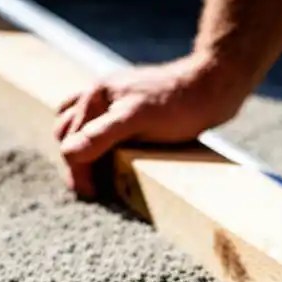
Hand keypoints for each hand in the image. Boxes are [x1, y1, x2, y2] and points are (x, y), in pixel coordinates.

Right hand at [54, 54, 247, 196]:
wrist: (213, 86)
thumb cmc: (179, 105)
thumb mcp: (137, 121)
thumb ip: (101, 136)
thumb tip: (68, 154)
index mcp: (96, 96)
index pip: (71, 141)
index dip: (78, 171)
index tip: (92, 195)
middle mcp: (100, 94)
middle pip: (69, 132)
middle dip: (75, 160)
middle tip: (91, 188)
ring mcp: (114, 98)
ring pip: (81, 125)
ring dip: (81, 148)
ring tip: (95, 173)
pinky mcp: (130, 105)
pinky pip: (100, 123)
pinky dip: (97, 139)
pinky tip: (111, 154)